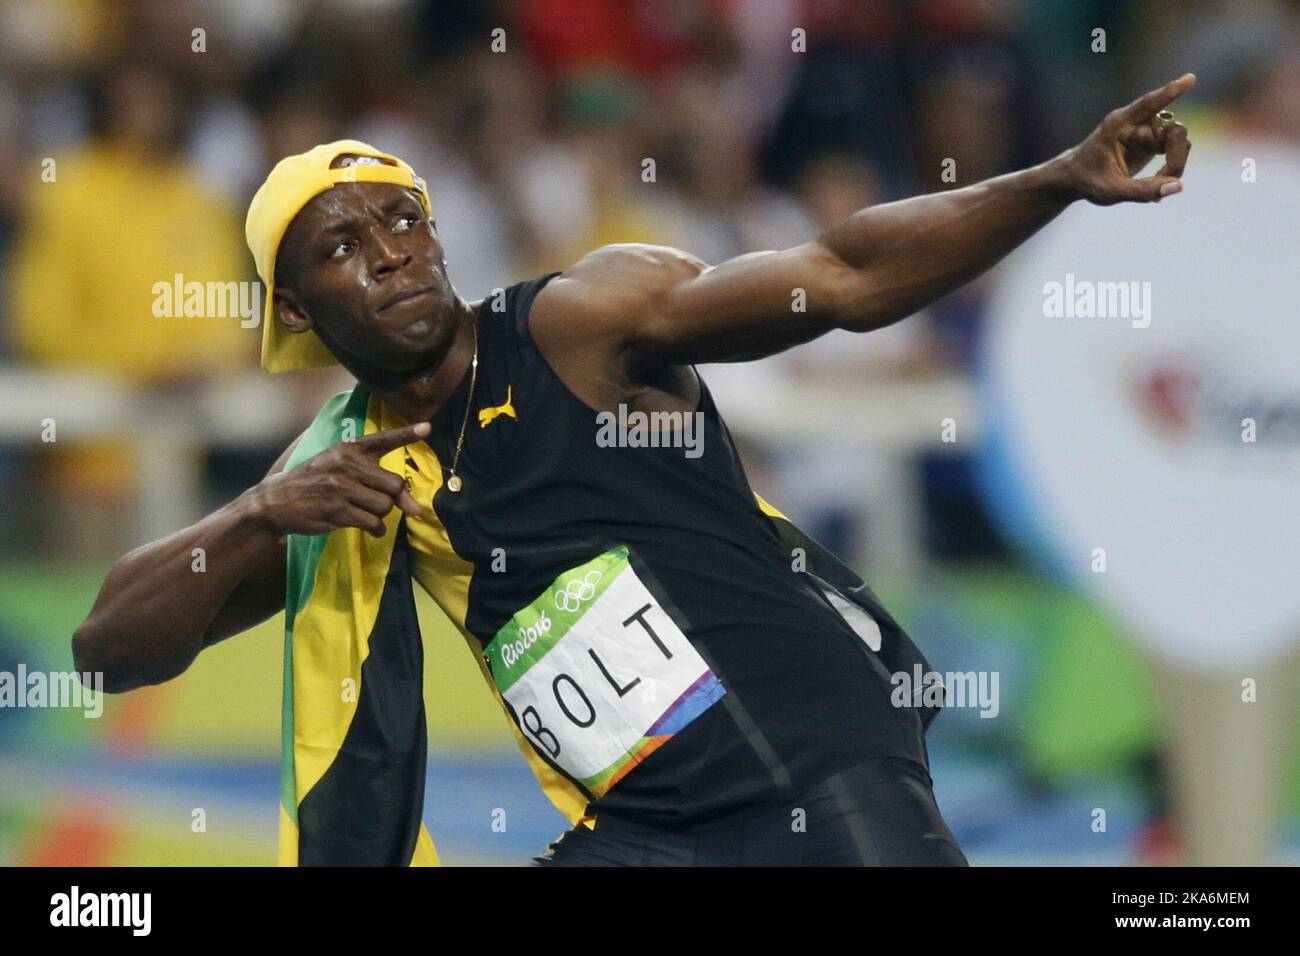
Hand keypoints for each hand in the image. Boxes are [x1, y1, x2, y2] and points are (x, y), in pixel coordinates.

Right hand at [247, 422, 429, 536]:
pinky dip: (376, 529)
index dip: (406, 434)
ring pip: (385, 506)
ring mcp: (342, 488)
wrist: (276, 501)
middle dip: (393, 498)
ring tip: (364, 512)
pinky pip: (373, 523)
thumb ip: (372, 476)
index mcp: (348, 449)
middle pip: (394, 484)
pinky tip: (369, 528)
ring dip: (381, 514)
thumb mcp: (336, 465)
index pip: (383, 439)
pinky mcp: (338, 511)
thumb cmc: (313, 481)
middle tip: (379, 502)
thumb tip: (413, 506)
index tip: (427, 428)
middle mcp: (347, 465)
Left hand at [1061, 73, 1194, 204]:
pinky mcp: (1151, 141)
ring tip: (1158, 186)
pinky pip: (1175, 147)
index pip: (1147, 104)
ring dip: (1175, 161)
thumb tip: (1178, 186)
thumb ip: (1143, 190)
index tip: (1190, 79)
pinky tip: (1159, 186)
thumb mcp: (1111, 191)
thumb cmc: (1088, 180)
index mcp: (1118, 125)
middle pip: (1173, 130)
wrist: (1076, 178)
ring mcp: (1146, 130)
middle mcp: (1135, 123)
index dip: (1169, 92)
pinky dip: (1172, 166)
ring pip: (1178, 138)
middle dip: (1176, 155)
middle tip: (1166, 179)